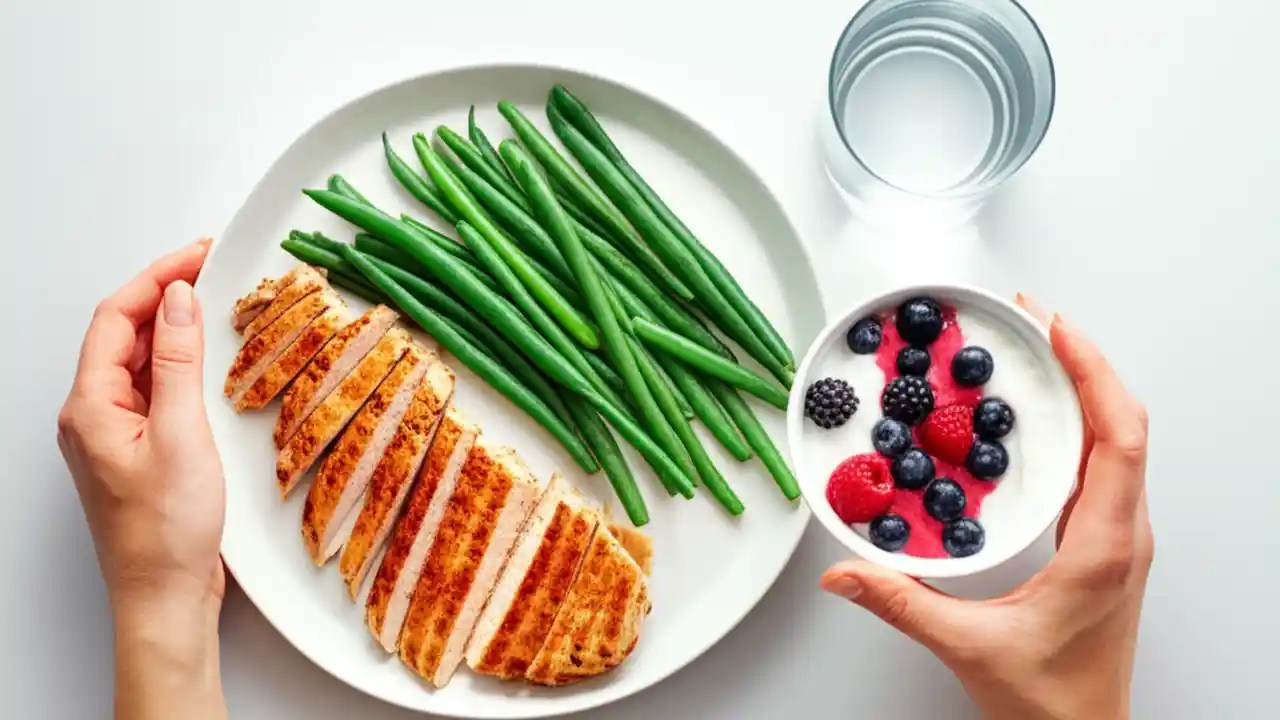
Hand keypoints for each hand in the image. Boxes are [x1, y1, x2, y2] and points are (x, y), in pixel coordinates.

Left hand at [58, 239, 226, 718]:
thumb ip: (178, 361)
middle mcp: (92, 416)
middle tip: (213, 270)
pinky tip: (209, 363)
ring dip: (174, 330)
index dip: (157, 278)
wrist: (164, 598)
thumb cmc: (167, 531)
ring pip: (139, 363)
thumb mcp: (180, 434)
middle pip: (123, 335)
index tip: (199, 255)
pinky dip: (180, 366)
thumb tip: (178, 300)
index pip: (116, 318)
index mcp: (90, 406)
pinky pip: (153, 391)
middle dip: (166, 297)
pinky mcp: (137, 452)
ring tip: (217, 306)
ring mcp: (112, 435)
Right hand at [821, 295, 1151, 719]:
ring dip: (1080, 390)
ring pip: (1113, 441)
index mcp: (1105, 546)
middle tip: (1032, 322)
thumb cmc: (1052, 703)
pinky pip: (1097, 467)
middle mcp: (1121, 533)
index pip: (1118, 437)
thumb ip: (901, 603)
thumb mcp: (968, 646)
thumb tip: (844, 570)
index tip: (1056, 330)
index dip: (1092, 373)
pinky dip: (1071, 427)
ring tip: (1033, 354)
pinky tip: (1031, 421)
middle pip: (1119, 423)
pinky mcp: (1100, 544)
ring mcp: (1115, 537)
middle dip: (1080, 362)